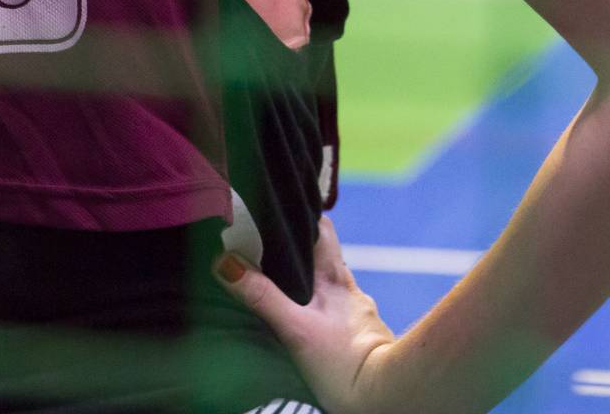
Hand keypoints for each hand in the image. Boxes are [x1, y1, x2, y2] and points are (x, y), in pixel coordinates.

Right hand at [216, 218, 403, 413]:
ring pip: (327, 288)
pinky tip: (305, 325)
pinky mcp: (361, 338)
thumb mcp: (295, 328)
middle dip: (296, 255)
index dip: (301, 218)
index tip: (277, 214)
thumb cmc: (345, 362)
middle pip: (321, 258)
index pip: (322, 229)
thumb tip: (225, 262)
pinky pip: (334, 315)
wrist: (385, 395)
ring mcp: (357, 314)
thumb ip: (261, 296)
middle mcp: (349, 290)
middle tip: (264, 256)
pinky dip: (318, 313)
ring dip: (307, 287)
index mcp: (335, 276)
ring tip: (277, 292)